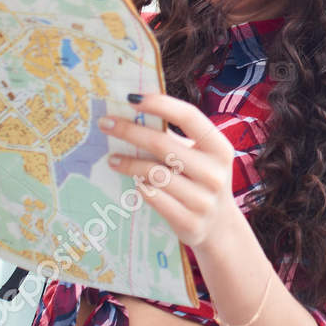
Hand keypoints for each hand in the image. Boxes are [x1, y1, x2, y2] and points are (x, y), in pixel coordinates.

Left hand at [99, 92, 239, 249]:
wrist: (219, 226)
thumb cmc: (201, 180)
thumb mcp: (199, 157)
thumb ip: (175, 138)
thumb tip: (134, 115)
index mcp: (219, 148)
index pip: (189, 116)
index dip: (159, 104)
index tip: (131, 98)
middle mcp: (214, 172)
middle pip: (162, 144)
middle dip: (129, 131)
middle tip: (105, 123)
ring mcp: (203, 199)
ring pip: (153, 174)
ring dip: (128, 163)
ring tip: (112, 158)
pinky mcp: (189, 222)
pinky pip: (153, 198)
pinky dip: (140, 187)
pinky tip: (133, 182)